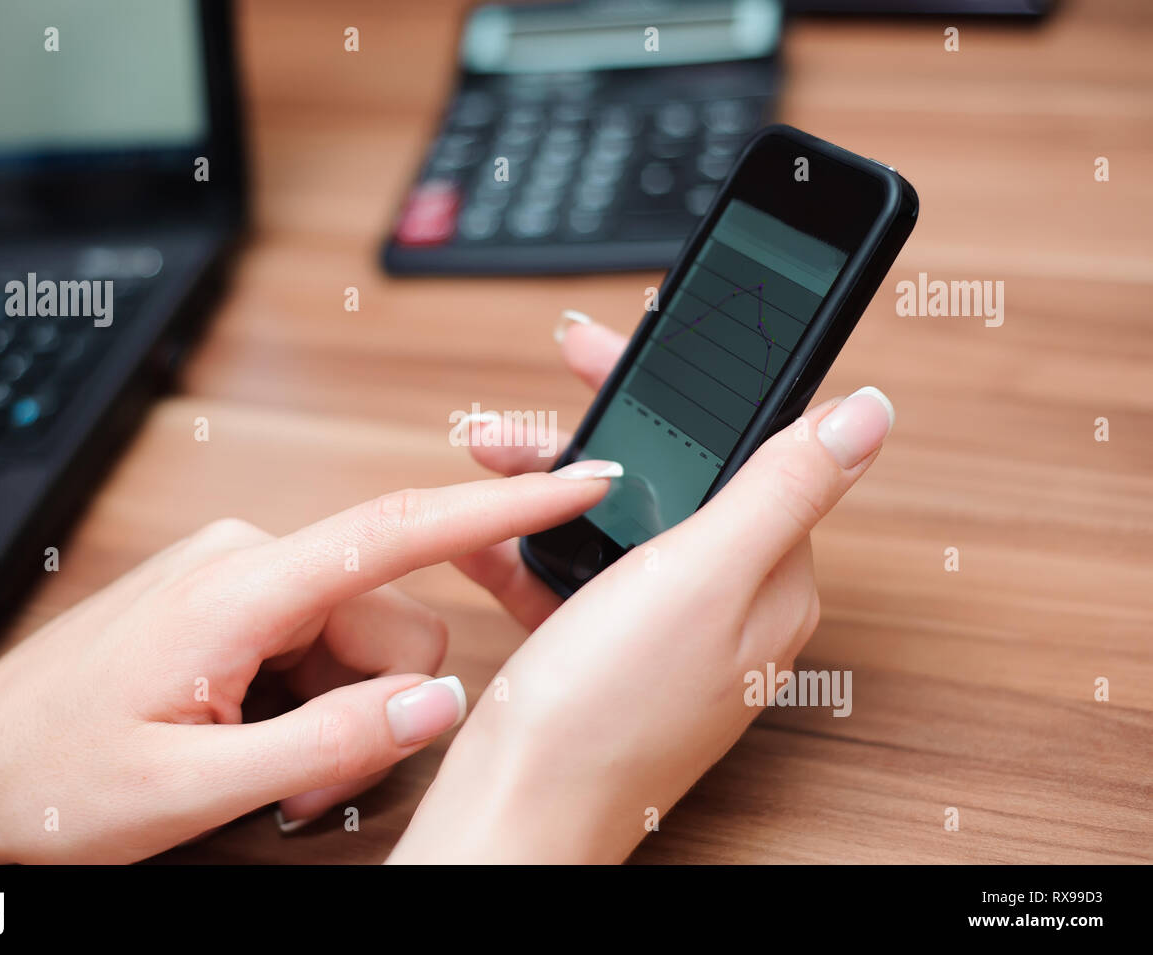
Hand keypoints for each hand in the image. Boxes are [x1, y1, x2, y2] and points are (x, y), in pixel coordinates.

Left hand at [0, 467, 619, 862]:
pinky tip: (261, 739)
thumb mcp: (197, 784)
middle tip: (311, 781)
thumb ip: (331, 740)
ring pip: (359, 642)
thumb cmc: (54, 773)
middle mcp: (251, 562)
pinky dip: (313, 700)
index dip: (501, 506)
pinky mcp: (234, 601)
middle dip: (374, 709)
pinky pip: (318, 644)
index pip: (399, 530)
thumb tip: (441, 706)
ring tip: (272, 768)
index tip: (576, 480)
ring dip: (339, 715)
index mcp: (245, 588)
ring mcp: (241, 579)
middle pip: (390, 623)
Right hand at [392, 314, 894, 862]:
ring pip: (612, 519)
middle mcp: (724, 603)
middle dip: (590, 435)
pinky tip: (480, 534)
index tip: (610, 350)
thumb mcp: (701, 577)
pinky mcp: (604, 652)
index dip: (676, 389)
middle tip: (529, 409)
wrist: (516, 815)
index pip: (742, 448)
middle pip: (668, 479)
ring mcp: (662, 631)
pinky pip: (569, 573)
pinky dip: (523, 546)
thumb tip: (869, 412)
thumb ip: (784, 488)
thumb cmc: (607, 715)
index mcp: (769, 580)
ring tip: (488, 460)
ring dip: (545, 483)